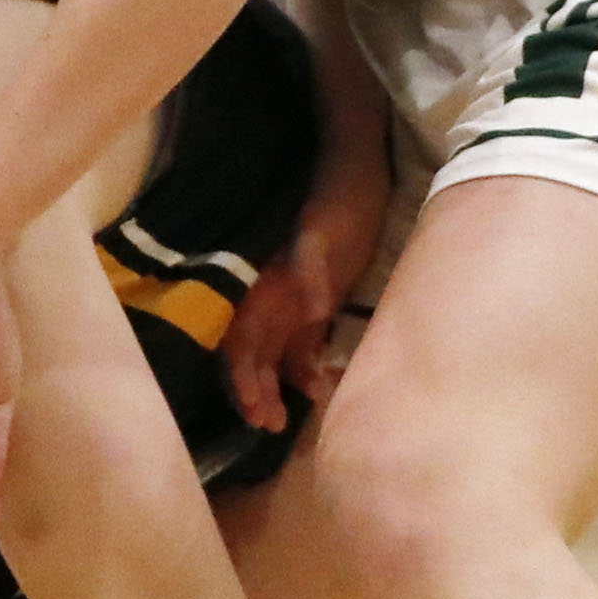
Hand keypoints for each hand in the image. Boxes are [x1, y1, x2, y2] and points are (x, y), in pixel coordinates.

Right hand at [220, 149, 385, 435]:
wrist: (357, 172)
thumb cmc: (343, 200)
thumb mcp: (330, 228)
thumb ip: (313, 263)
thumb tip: (313, 306)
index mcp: (264, 283)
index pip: (240, 341)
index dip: (244, 379)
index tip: (256, 411)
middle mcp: (270, 295)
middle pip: (251, 353)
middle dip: (255, 392)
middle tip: (270, 426)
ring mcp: (290, 298)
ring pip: (273, 351)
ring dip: (276, 385)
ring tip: (285, 419)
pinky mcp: (312, 298)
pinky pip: (299, 339)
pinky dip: (304, 365)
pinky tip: (320, 384)